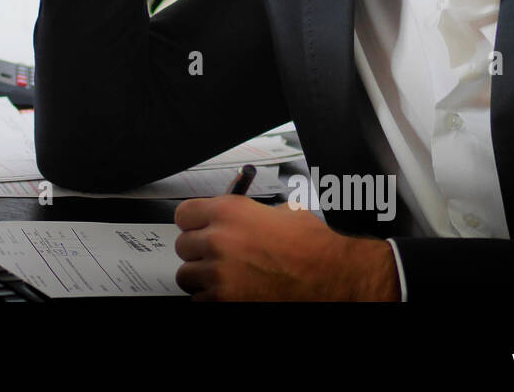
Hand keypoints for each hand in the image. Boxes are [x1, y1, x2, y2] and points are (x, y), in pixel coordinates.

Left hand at [173, 195, 399, 300]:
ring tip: (223, 275)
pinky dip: (212, 298)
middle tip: (215, 254)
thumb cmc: (312, 247)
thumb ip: (246, 212)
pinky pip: (199, 300)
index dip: (193, 221)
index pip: (183, 214)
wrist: (330, 276)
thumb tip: (234, 216)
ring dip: (202, 275)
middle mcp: (218, 240)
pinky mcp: (224, 300)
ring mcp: (219, 273)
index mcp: (228, 212)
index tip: (197, 227)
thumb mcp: (279, 212)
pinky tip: (231, 291)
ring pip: (187, 275)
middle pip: (183, 245)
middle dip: (198, 250)